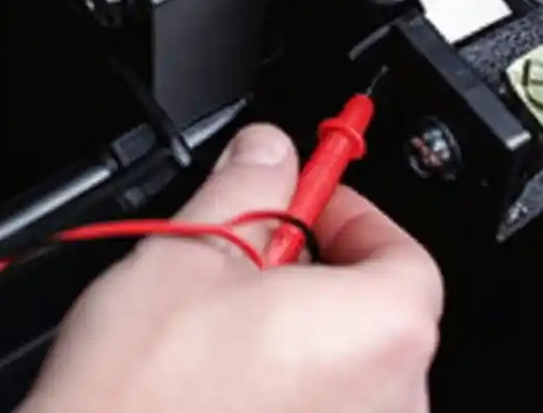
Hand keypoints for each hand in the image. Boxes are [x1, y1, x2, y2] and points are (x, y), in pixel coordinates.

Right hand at [20, 125, 444, 412]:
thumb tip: (267, 154)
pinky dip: (282, 397)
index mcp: (381, 331)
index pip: (401, 251)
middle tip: (247, 259)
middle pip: (373, 315)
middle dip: (314, 276)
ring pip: (341, 374)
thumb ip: (245, 190)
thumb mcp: (185, 257)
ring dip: (294, 341)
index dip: (347, 214)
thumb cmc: (141, 398)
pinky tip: (220, 389)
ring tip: (217, 332)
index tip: (303, 201)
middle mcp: (393, 402)